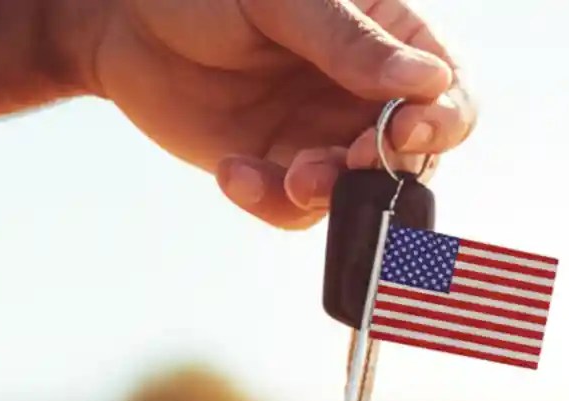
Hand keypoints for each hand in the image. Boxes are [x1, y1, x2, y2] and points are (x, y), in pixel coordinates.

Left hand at [89, 0, 474, 227]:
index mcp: (390, 40)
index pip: (449, 93)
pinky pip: (297, 211)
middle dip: (380, 170)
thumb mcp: (280, 0)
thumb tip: (429, 80)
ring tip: (284, 174)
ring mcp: (325, 137)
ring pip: (358, 193)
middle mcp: (367, 97)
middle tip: (338, 162)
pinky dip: (270, 201)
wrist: (119, 22)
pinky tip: (233, 171)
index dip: (441, 122)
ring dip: (328, 195)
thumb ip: (350, 42)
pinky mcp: (280, 170)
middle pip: (414, 157)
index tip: (404, 132)